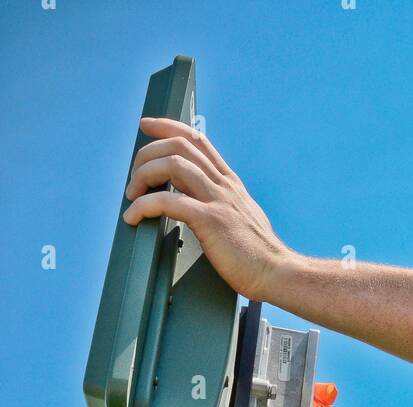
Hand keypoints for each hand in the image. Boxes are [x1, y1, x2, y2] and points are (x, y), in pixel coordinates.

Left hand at [122, 116, 290, 301]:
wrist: (278, 272)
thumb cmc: (259, 255)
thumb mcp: (243, 218)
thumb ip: (224, 204)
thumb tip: (201, 204)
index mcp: (229, 182)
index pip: (197, 139)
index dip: (167, 126)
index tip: (147, 126)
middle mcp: (223, 185)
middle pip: (179, 145)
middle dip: (147, 154)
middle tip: (134, 178)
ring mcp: (218, 201)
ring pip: (172, 164)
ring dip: (143, 175)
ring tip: (133, 195)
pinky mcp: (211, 221)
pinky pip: (167, 202)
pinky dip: (143, 206)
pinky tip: (134, 217)